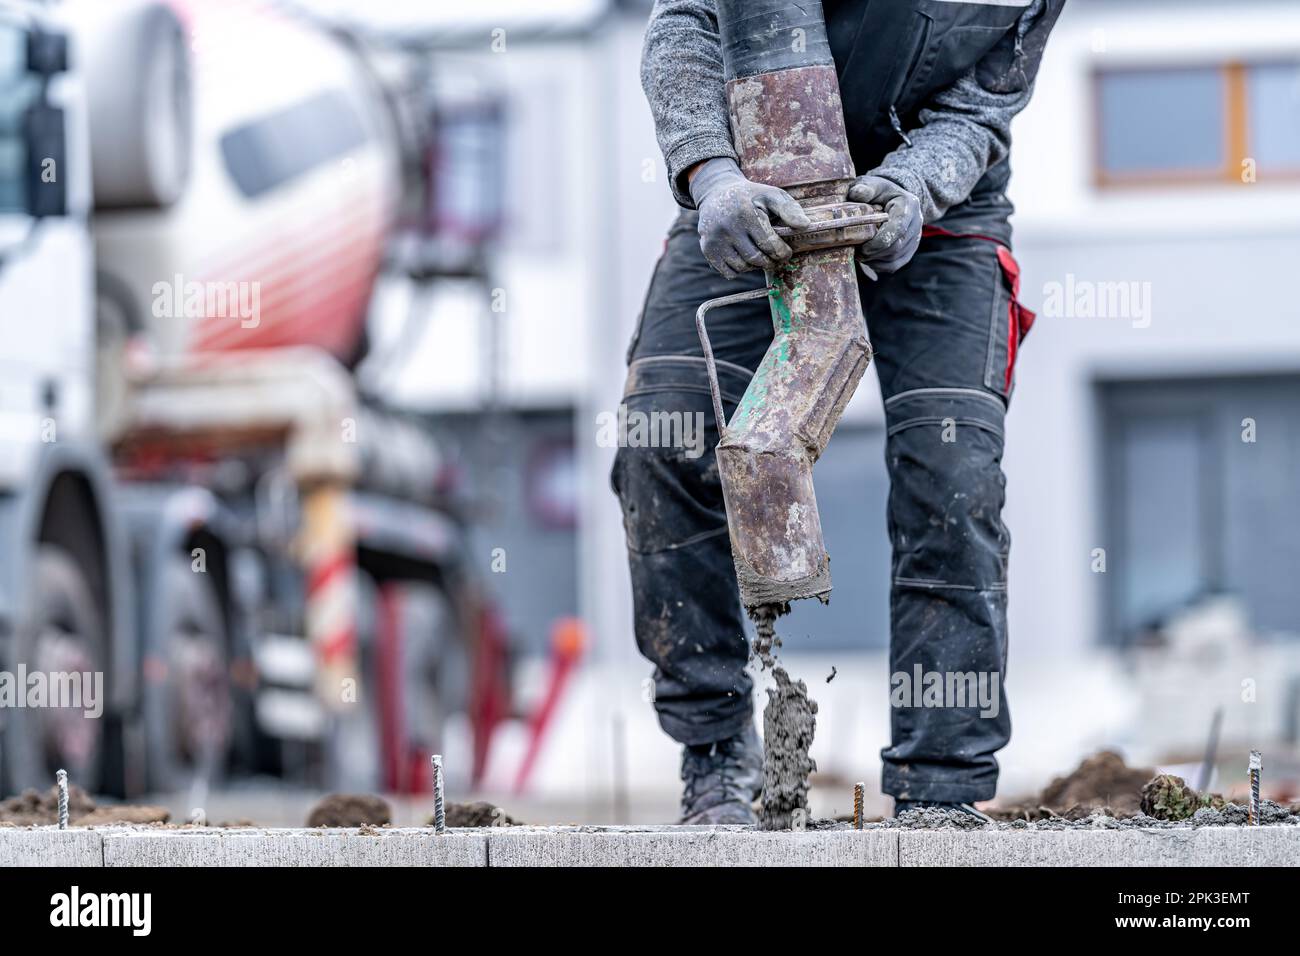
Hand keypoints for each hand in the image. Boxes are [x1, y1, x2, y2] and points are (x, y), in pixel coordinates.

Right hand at [689, 158, 810, 278]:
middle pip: (756, 258)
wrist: (716, 193)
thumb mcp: (771, 195)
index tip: (786, 252)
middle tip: (775, 258)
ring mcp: (714, 239)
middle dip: (770, 261)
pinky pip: (728, 272)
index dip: (781, 253)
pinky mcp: (707, 248)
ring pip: (742, 267)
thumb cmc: (750, 197)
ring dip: (754, 266)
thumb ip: (789, 209)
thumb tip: (805, 226)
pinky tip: (743, 257)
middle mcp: (727, 227)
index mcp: (745, 212)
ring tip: (759, 255)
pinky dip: (739, 270)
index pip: (769, 244)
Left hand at [847, 175, 921, 274]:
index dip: (879, 242)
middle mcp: (916, 223)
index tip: (862, 247)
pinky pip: (894, 265)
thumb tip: (856, 193)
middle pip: (896, 247)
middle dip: (874, 253)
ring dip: (875, 260)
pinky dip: (878, 265)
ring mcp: (914, 238)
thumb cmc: (880, 192)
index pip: (898, 229)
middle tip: (856, 252)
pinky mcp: (909, 251)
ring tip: (859, 254)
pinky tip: (867, 258)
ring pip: (895, 259)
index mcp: (909, 206)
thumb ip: (865, 188)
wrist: (892, 199)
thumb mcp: (873, 185)